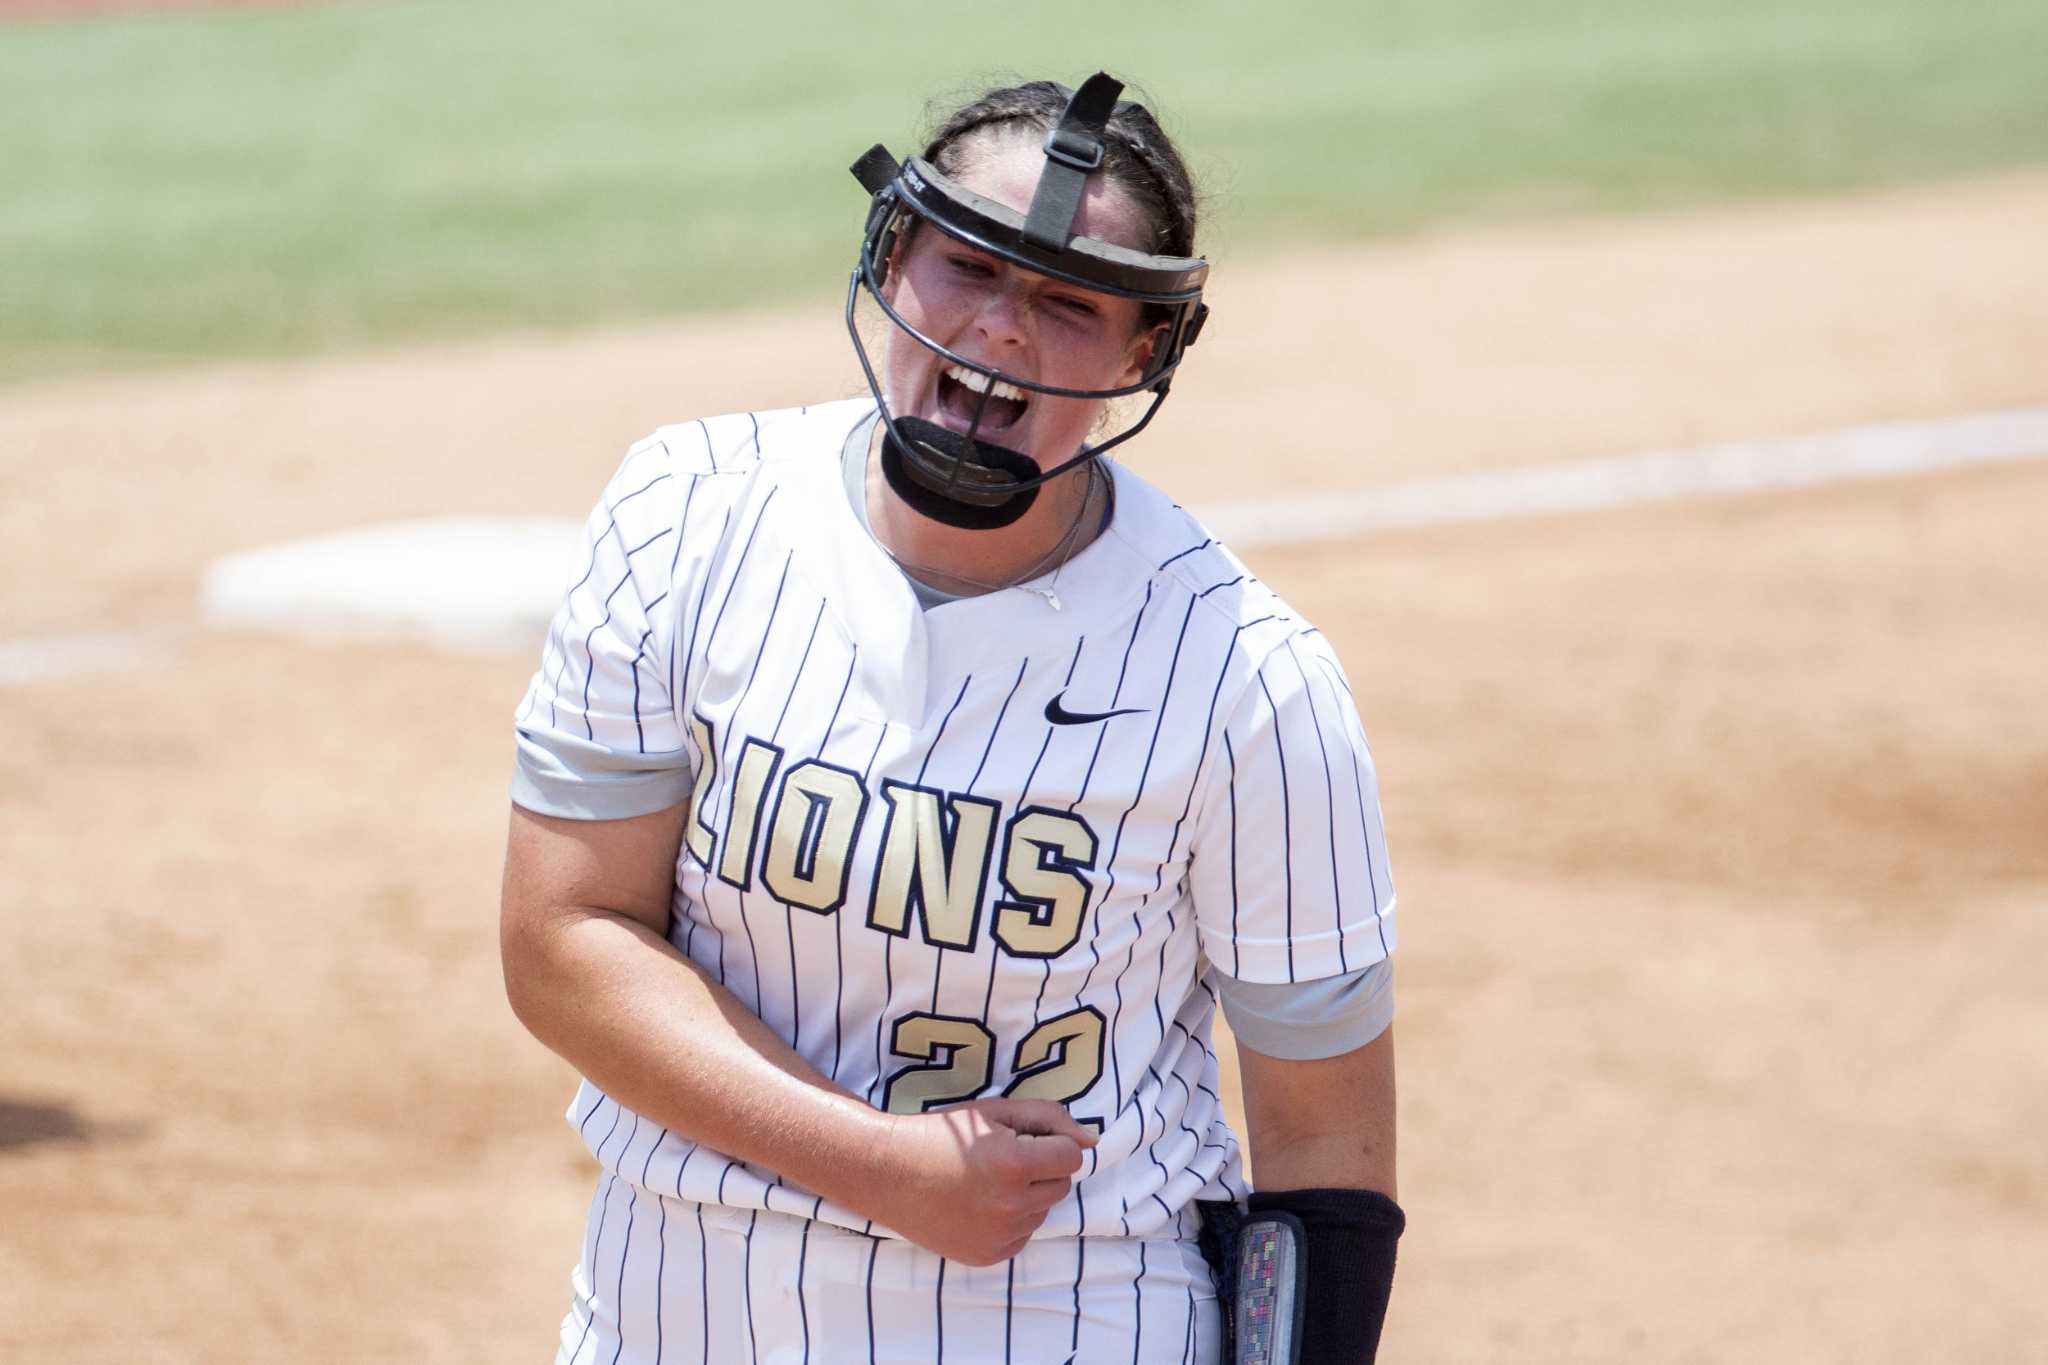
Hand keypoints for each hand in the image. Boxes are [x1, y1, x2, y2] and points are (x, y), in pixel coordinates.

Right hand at [862, 1098, 1096, 1264]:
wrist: (888, 1173)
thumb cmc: (941, 1135)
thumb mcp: (994, 1112)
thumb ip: (1048, 1118)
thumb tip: (1092, 1141)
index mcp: (1014, 1164)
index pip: (1072, 1157)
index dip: (1052, 1143)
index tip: (1025, 1139)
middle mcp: (1011, 1205)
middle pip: (1061, 1185)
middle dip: (1042, 1168)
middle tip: (1002, 1157)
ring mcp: (998, 1236)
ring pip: (1042, 1211)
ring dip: (1027, 1194)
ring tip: (987, 1181)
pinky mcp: (986, 1256)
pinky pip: (1021, 1235)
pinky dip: (1011, 1220)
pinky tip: (979, 1204)